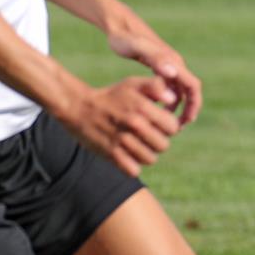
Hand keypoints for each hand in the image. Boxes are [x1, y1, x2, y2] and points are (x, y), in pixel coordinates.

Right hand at [58, 76, 183, 176]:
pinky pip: (134, 170)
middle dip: (159, 141)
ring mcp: (122, 141)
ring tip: (139, 144)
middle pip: (164, 145)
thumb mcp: (133, 84)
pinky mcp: (111, 155)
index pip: (173, 127)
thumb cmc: (112, 96)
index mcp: (143, 107)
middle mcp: (134, 124)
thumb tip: (174, 98)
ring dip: (147, 153)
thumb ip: (156, 86)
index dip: (169, 127)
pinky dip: (133, 165)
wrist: (80, 108)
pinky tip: (129, 154)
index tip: (160, 124)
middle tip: (149, 135)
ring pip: (151, 159)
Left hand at [108, 28, 202, 124]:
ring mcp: (167, 66)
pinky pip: (168, 88)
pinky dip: (165, 101)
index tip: (187, 121)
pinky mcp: (159, 67)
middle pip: (190, 91)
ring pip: (179, 91)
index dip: (193, 105)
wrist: (118, 25)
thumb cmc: (124, 38)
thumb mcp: (136, 48)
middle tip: (177, 129)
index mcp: (172, 62)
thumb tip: (172, 73)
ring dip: (177, 109)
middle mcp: (174, 64)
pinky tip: (153, 111)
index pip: (192, 86)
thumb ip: (155, 58)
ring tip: (165, 125)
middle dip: (188, 110)